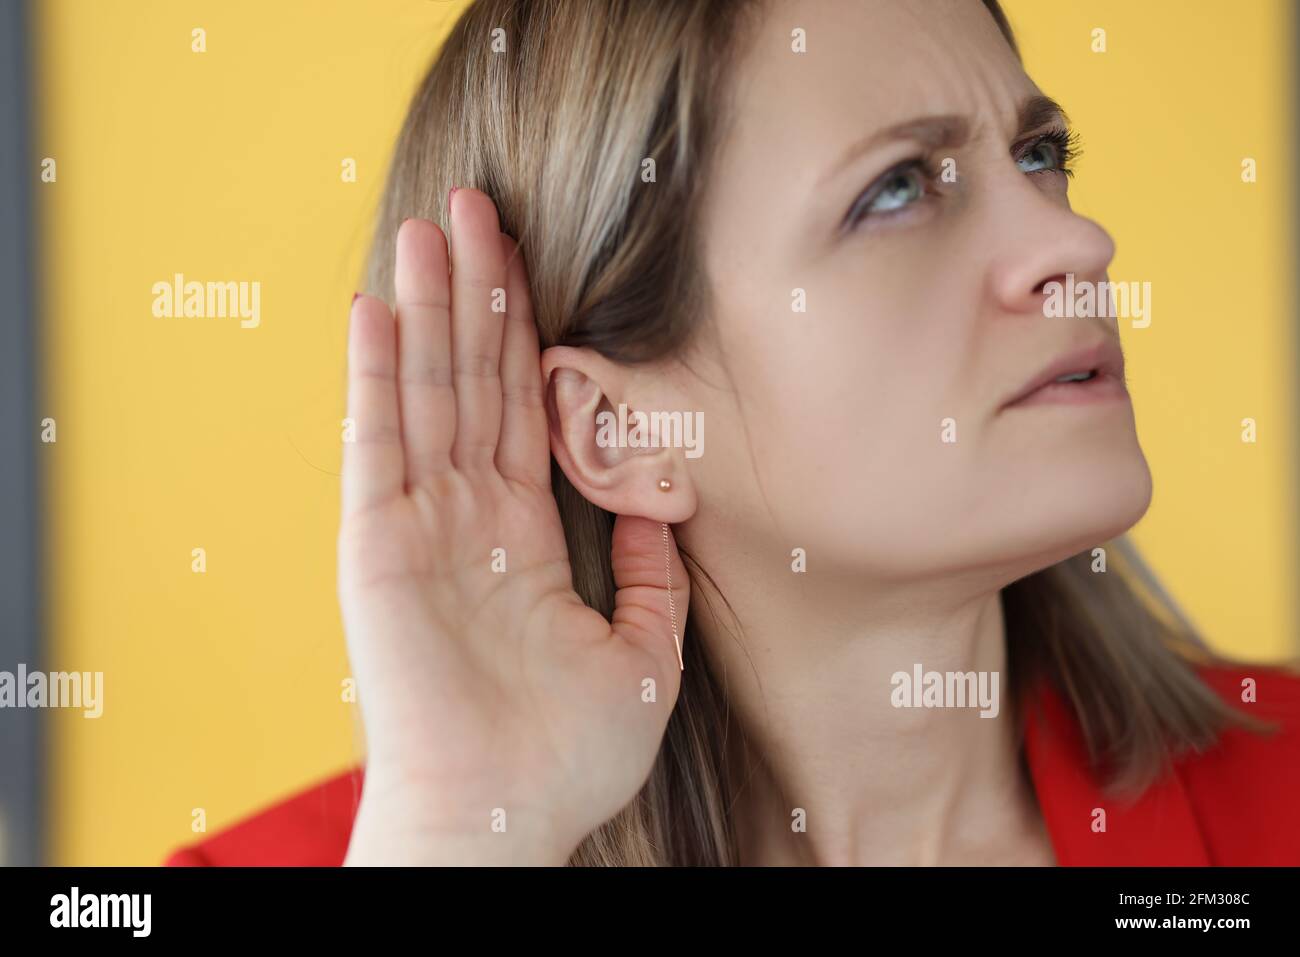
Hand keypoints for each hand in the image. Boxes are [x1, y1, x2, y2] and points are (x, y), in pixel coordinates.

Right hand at [338, 189, 687, 864]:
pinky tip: (380, 307)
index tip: (530, 266)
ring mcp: (418, 523)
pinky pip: (377, 442)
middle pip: (473, 380)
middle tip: (478, 206)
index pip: (522, 410)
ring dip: (429, 307)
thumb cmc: (567, 756)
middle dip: (477, 293)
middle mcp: (467, 517)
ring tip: (434, 225)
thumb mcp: (645, 655)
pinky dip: (376, 373)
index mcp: (523, 537)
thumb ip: (655, 576)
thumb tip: (668, 505)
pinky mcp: (376, 542)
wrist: (500, 815)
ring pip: (427, 391)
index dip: (526, 336)